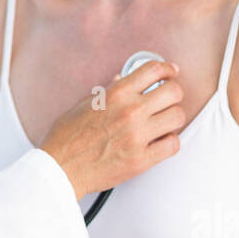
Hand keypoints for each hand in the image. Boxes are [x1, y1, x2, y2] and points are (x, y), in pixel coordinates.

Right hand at [39, 61, 184, 198]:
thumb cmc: (67, 138)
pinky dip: (170, 142)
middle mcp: (130, 111)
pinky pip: (173, 145)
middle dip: (174, 93)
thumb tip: (122, 80)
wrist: (60, 168)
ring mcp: (138, 136)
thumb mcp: (83, 104)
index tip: (171, 73)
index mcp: (116, 94)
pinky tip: (160, 141)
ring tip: (163, 122)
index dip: (168, 69)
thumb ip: (108, 91)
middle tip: (168, 99)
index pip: (154, 70)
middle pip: (174, 92)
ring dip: (173, 118)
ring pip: (177, 117)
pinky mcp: (141, 159)